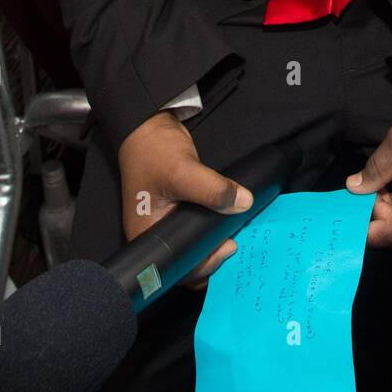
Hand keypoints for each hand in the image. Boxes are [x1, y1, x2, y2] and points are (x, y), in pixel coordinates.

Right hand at [117, 111, 252, 289]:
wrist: (149, 126)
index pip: (178, 266)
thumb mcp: (183, 170)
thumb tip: (244, 203)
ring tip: (237, 234)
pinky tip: (231, 222)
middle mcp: (155, 235)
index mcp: (147, 235)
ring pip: (194, 245)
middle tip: (236, 243)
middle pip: (188, 260)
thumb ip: (213, 189)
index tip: (228, 248)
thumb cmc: (154, 150)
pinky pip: (198, 228)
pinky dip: (213, 228)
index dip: (204, 264)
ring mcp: (167, 223)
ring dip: (215, 243)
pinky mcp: (178, 212)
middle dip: (213, 257)